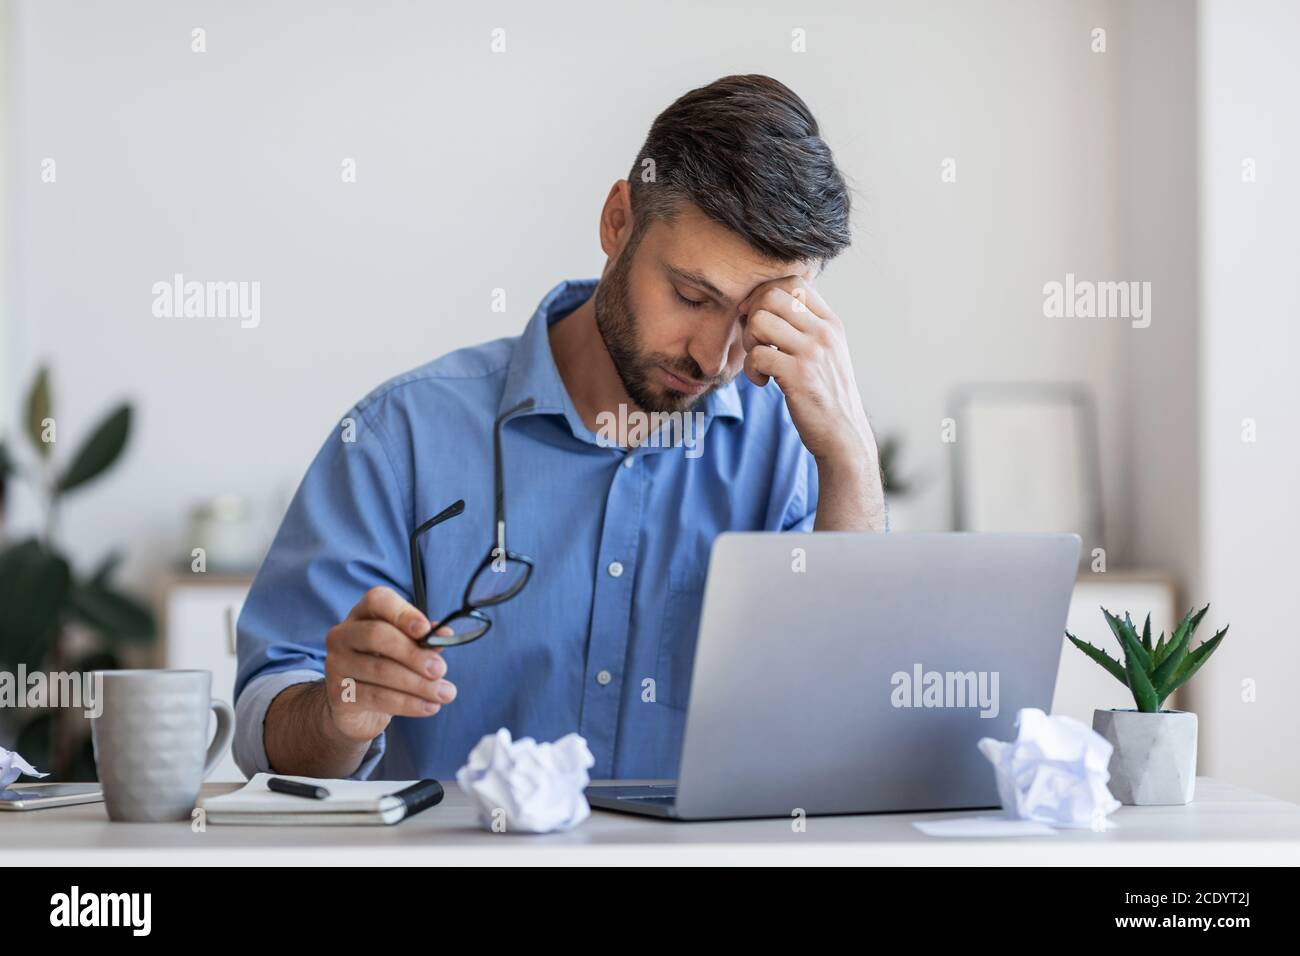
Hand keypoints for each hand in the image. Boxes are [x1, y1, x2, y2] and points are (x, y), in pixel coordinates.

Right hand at [322, 586, 457, 742]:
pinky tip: (429, 706)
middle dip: (413, 653)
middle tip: (440, 669)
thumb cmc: (384, 666)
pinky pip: (377, 697)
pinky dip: (409, 703)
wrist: (355, 706)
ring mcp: (336, 664)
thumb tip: (445, 634)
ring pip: (380, 670)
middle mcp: (343, 635)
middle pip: (377, 635)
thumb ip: (423, 640)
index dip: (403, 613)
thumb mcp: (405, 648)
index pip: (378, 601)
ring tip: (445, 693)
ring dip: (419, 684)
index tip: (426, 630)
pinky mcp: (338, 695)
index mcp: (362, 614)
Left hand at [739, 277, 874, 467]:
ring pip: (760, 321)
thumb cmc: (827, 393)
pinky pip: (757, 355)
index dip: (766, 293)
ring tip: (760, 362)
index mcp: (830, 323)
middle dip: (753, 316)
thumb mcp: (826, 353)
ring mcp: (812, 352)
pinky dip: (751, 370)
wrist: (843, 434)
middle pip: (772, 296)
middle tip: (757, 342)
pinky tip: (763, 382)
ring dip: (750, 343)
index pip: (795, 282)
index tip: (758, 316)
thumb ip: (806, 328)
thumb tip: (766, 303)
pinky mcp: (798, 375)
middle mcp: (824, 332)